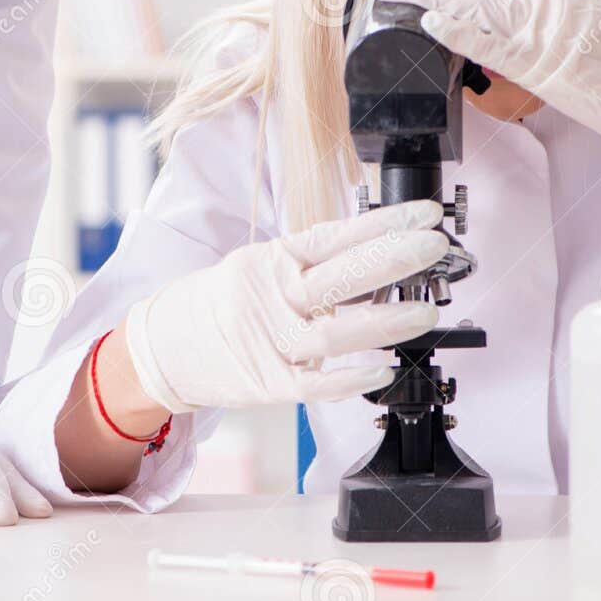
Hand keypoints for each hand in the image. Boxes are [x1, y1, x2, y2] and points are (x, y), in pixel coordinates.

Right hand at [124, 200, 448, 412]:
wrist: (164, 347)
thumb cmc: (222, 303)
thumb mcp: (259, 266)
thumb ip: (310, 265)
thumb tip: (377, 256)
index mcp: (274, 260)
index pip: (337, 235)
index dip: (385, 223)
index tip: (426, 215)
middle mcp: (272, 296)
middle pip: (339, 276)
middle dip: (394, 260)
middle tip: (435, 249)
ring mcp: (269, 341)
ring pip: (333, 333)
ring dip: (384, 323)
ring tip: (425, 314)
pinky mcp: (268, 382)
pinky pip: (315, 384)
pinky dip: (351, 380)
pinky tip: (384, 370)